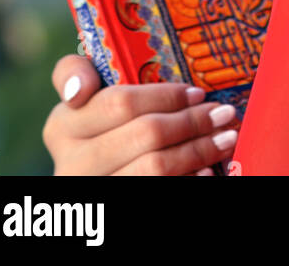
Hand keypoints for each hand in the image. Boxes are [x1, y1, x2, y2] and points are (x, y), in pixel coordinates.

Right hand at [43, 54, 239, 175]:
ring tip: (226, 137)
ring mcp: (94, 193)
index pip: (120, 103)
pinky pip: (160, 191)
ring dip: (199, 150)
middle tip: (224, 112)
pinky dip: (188, 179)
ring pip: (155, 167)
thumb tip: (78, 90)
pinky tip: (208, 171)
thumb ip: (75, 74)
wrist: (97, 179)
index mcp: (61, 127)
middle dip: (192, 120)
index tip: (196, 91)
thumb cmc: (99, 129)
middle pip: (145, 134)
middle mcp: (72, 165)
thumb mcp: (85, 101)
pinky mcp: (114, 214)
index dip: (164, 96)